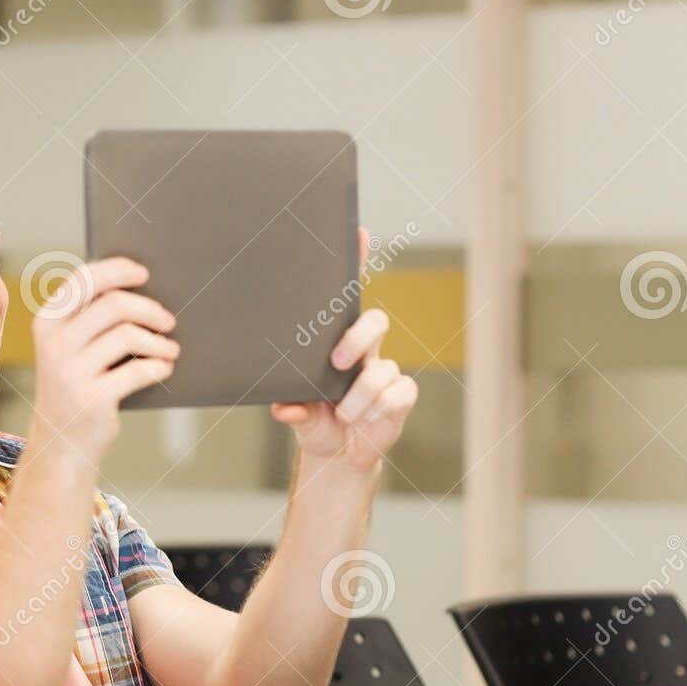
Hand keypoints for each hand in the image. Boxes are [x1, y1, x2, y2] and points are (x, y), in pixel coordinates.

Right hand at [29, 257, 178, 466]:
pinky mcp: (92, 399)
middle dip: (149, 309)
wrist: (60, 445)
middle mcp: (54, 344)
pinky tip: (164, 368)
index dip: (118, 270)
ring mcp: (70, 372)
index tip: (144, 273)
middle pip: (113, 304)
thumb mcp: (69, 349)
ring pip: (128, 336)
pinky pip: (138, 371)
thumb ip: (90, 319)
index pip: (84, 280)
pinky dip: (158, 367)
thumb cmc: (74, 387)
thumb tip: (142, 290)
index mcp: (47, 323)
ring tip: (171, 349)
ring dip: (159, 342)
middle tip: (168, 320)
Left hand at [270, 231, 416, 473]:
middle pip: (374, 321)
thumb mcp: (296, 414)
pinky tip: (365, 422)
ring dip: (357, 399)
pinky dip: (374, 412)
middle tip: (337, 363)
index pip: (346, 298)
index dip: (356, 263)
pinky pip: (395, 394)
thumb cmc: (314, 420)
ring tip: (344, 415)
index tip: (357, 232)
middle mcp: (364, 349)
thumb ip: (290, 408)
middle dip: (357, 338)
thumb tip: (284, 409)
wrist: (336, 454)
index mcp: (335, 343)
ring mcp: (385, 370)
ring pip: (380, 371)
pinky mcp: (402, 394)